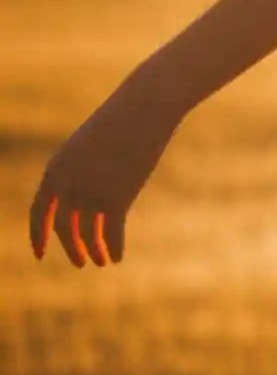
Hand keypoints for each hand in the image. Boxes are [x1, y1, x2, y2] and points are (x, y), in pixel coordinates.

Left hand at [29, 83, 179, 266]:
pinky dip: (113, 248)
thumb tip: (85, 197)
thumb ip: (83, 172)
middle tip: (80, 263)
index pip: (38, 211)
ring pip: (88, 233)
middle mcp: (68, 184)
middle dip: (71, 248)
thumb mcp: (91, 148)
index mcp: (55, 169)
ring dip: (93, 251)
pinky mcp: (117, 198)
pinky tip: (118, 258)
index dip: (37, 235)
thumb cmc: (119, 124)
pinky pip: (113, 232)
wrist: (142, 111)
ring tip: (100, 263)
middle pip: (64, 227)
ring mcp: (92, 192)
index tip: (39, 254)